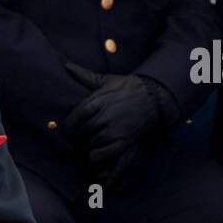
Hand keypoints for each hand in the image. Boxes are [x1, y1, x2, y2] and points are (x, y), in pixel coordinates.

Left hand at [63, 65, 176, 185]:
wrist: (155, 96)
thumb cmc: (128, 87)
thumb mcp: (107, 80)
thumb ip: (85, 76)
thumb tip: (67, 66)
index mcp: (98, 100)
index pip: (75, 118)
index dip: (68, 127)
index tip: (66, 131)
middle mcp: (105, 115)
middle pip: (81, 132)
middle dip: (76, 138)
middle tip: (75, 140)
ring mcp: (116, 129)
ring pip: (91, 142)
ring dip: (85, 146)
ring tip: (85, 146)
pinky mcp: (126, 140)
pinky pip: (105, 153)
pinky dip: (96, 155)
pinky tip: (94, 154)